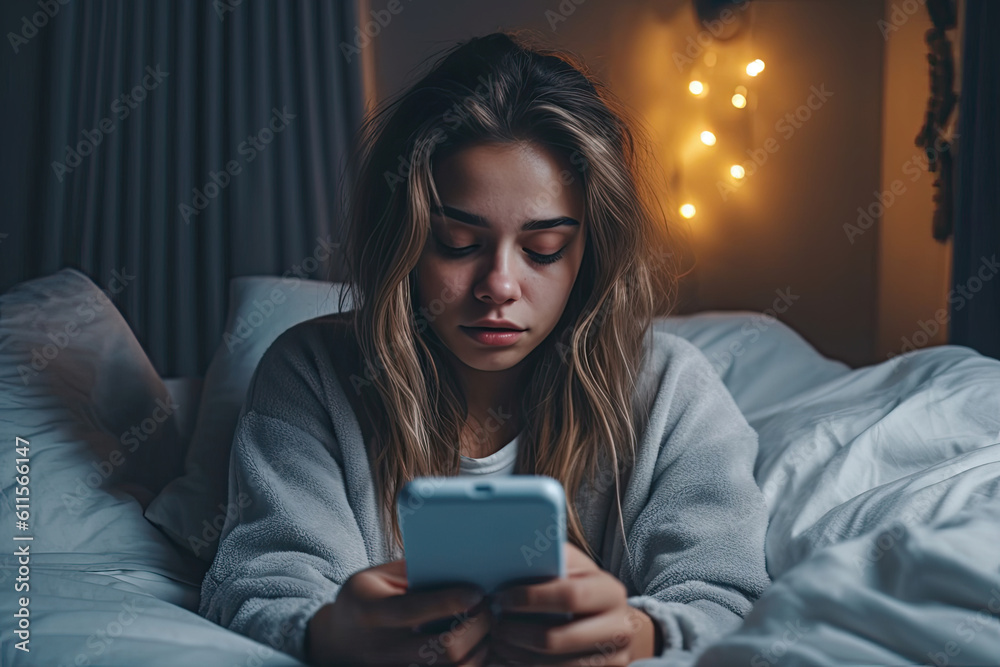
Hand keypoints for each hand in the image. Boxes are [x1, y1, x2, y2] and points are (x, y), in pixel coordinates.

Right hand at [307, 557, 492, 665]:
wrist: (336, 643)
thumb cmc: (362, 600)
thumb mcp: (375, 576)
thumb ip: (410, 570)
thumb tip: (456, 563)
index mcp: (371, 611)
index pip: (415, 609)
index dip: (450, 601)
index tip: (476, 592)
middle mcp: (383, 647)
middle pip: (445, 647)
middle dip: (477, 627)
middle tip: (489, 608)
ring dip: (480, 648)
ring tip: (487, 627)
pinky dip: (472, 663)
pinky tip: (478, 646)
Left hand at [488, 542, 660, 665]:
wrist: (622, 627)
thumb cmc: (587, 590)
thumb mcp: (578, 570)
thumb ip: (555, 559)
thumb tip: (514, 550)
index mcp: (610, 592)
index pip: (568, 596)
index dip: (530, 598)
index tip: (502, 598)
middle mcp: (618, 628)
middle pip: (556, 639)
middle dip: (517, 632)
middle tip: (495, 625)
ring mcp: (613, 659)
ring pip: (553, 666)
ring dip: (518, 654)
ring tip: (499, 642)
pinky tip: (512, 658)